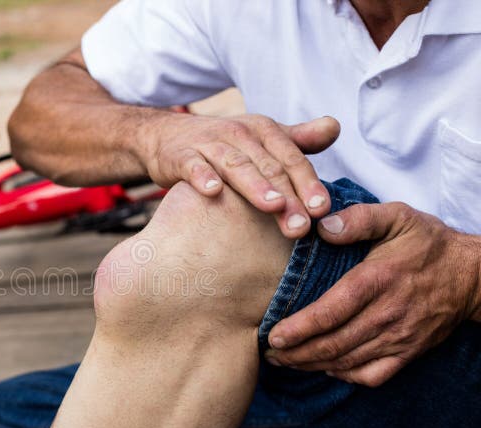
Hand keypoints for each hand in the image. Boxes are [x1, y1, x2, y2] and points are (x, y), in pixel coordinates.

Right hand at [142, 113, 340, 237]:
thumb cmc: (222, 144)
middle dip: (287, 196)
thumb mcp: (261, 138)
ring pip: (236, 165)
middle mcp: (239, 133)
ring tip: (272, 206)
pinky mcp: (181, 155)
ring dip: (255, 185)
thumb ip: (299, 137)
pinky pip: (193, 166)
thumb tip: (335, 127)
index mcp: (264, 132)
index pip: (291, 160)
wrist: (166, 136)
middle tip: (301, 226)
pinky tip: (213, 192)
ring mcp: (209, 144)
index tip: (323, 211)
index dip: (308, 184)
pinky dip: (202, 177)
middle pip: (269, 167)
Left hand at [265, 202, 480, 386]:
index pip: (331, 312)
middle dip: (296, 353)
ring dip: (312, 365)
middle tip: (270, 354)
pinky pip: (373, 375)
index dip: (299, 328)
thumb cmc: (428, 243)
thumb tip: (321, 226)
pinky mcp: (409, 352)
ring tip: (285, 362)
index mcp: (378, 280)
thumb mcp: (397, 217)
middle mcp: (387, 314)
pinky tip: (325, 368)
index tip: (273, 336)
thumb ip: (359, 219)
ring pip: (347, 361)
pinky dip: (345, 376)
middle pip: (333, 343)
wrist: (473, 276)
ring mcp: (399, 337)